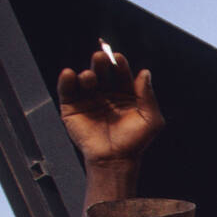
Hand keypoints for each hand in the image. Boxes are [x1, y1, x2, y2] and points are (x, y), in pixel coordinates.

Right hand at [57, 48, 163, 166]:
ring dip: (86, 74)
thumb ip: (148, 96)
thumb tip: (145, 72)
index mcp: (125, 94)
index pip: (121, 74)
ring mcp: (88, 99)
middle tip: (101, 57)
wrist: (115, 160)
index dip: (120, 65)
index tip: (119, 59)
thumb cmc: (135, 142)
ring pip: (85, 79)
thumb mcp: (150, 120)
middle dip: (101, 63)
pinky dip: (66, 80)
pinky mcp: (72, 107)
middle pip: (102, 72)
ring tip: (89, 77)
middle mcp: (106, 94)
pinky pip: (66, 90)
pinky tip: (69, 74)